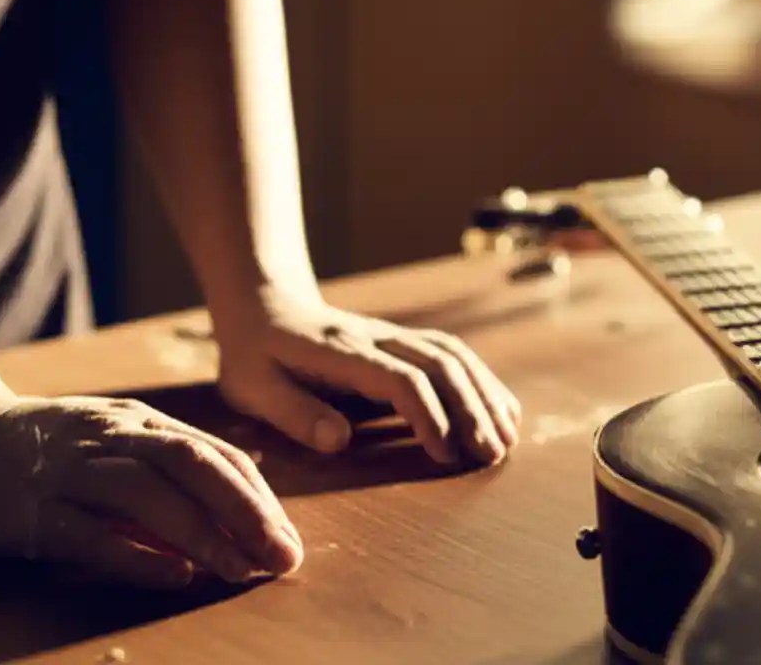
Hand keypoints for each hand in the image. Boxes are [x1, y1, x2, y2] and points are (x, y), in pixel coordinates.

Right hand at [0, 394, 302, 587]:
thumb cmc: (45, 448)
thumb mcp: (113, 440)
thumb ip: (168, 466)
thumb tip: (237, 501)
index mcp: (138, 423)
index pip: (215, 454)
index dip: (258, 498)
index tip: (288, 541)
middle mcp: (111, 437)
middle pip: (193, 465)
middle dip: (247, 512)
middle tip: (284, 558)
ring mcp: (70, 470)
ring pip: (147, 494)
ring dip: (202, 533)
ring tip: (241, 571)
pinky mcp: (31, 508)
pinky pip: (91, 532)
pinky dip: (137, 554)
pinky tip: (175, 576)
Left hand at [216, 290, 520, 464]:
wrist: (263, 304)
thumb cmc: (254, 355)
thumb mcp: (253, 387)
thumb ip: (294, 413)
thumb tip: (340, 440)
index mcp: (340, 352)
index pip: (400, 379)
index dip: (428, 416)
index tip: (444, 454)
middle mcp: (375, 338)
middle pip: (440, 364)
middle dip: (472, 410)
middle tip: (491, 456)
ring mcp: (393, 336)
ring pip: (453, 356)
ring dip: (485, 395)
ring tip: (506, 441)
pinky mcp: (403, 342)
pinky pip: (452, 354)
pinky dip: (483, 382)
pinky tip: (502, 411)